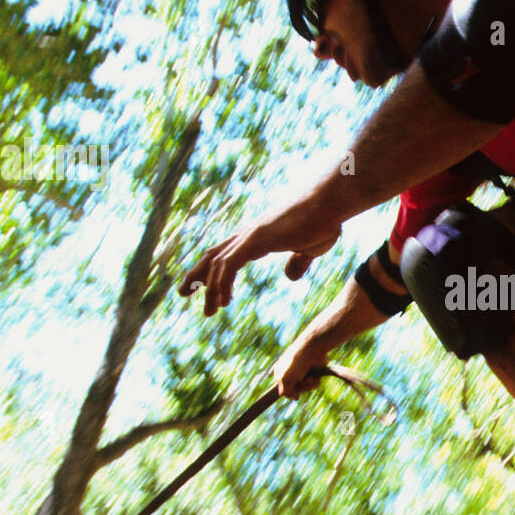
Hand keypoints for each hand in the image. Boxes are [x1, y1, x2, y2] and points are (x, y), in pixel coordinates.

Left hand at [180, 223, 338, 315]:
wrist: (331, 202)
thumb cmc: (324, 221)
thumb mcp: (311, 248)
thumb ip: (298, 262)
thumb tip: (289, 276)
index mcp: (258, 236)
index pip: (225, 253)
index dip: (211, 271)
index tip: (204, 289)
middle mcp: (248, 234)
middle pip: (212, 255)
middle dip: (196, 275)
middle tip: (183, 293)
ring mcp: (249, 236)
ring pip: (216, 264)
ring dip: (208, 288)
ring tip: (209, 312)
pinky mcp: (256, 240)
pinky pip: (228, 265)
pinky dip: (221, 284)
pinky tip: (223, 301)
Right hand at [272, 335, 330, 398]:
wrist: (312, 350)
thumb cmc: (296, 363)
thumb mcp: (285, 379)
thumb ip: (286, 391)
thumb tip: (294, 398)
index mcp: (280, 372)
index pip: (283, 389)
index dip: (289, 392)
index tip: (293, 394)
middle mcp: (291, 373)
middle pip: (295, 390)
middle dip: (300, 388)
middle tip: (301, 379)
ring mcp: (302, 373)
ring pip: (305, 388)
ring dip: (308, 385)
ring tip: (310, 378)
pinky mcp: (313, 373)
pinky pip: (314, 384)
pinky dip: (315, 382)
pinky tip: (314, 377)